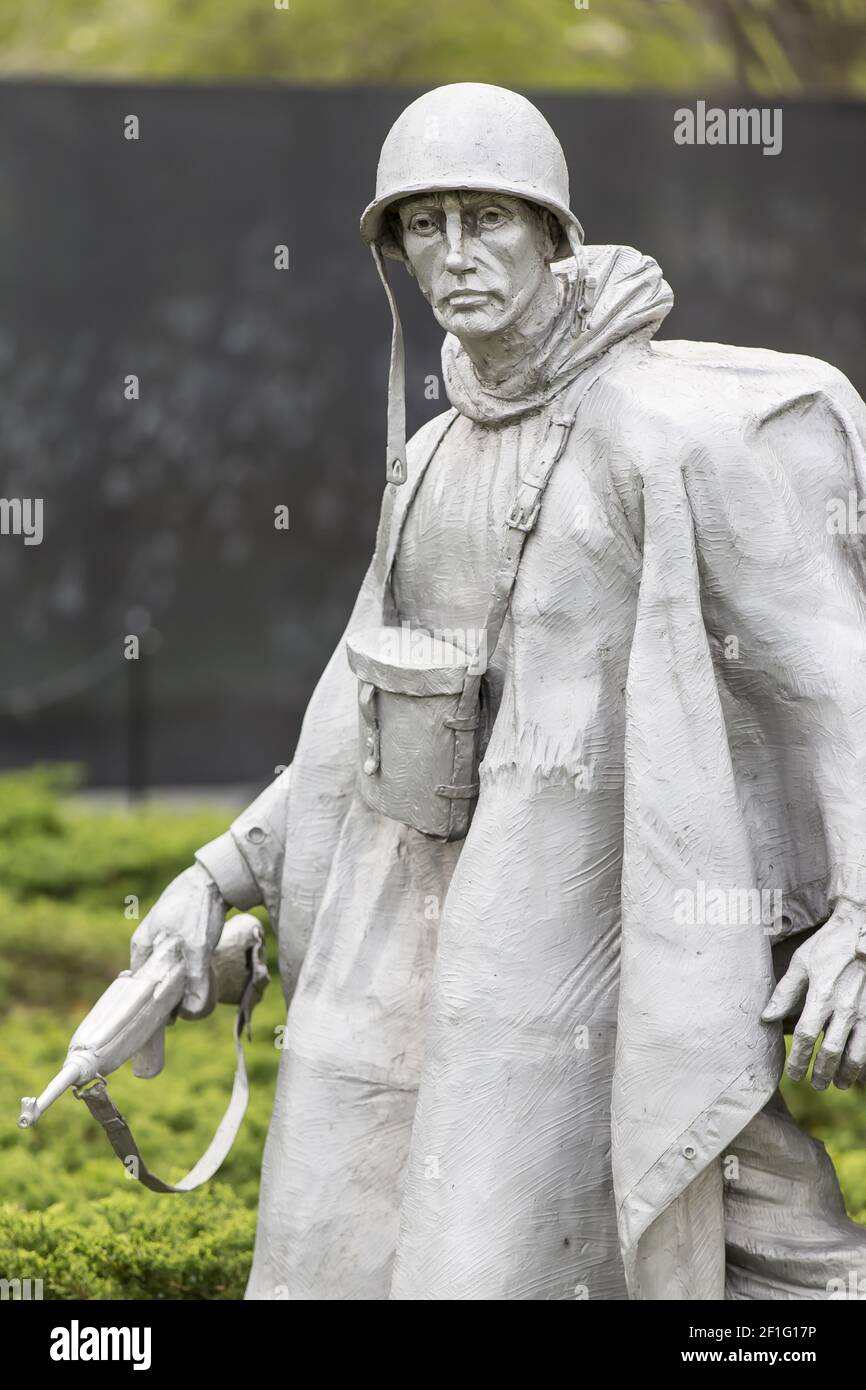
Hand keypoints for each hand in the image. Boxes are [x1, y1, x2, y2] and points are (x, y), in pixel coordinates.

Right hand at [130, 863, 226, 1018]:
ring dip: (179, 981)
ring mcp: (162, 932)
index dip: (154, 1004)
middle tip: (185, 1009)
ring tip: (195, 995)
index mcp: (142, 944)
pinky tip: (200, 973)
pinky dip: (186, 967)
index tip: (169, 1020)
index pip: (140, 984)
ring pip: (167, 966)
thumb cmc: (199, 908)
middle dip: (168, 994)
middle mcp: (148, 939)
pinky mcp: (177, 928)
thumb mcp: (198, 947)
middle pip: (153, 976)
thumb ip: (194, 980)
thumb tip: (192, 1012)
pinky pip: (177, 956)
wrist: (216, 876)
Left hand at [762, 897, 865, 1088]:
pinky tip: (855, 1066)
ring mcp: (863, 1011)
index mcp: (821, 995)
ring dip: (845, 1072)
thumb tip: (766, 1017)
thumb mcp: (801, 963)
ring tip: (836, 1083)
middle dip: (821, 1072)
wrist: (861, 929)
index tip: (793, 1074)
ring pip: (856, 1052)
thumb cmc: (828, 945)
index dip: (798, 1059)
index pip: (806, 1036)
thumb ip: (785, 993)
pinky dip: (862, 1059)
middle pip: (830, 1050)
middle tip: (815, 1085)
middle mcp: (844, 1007)